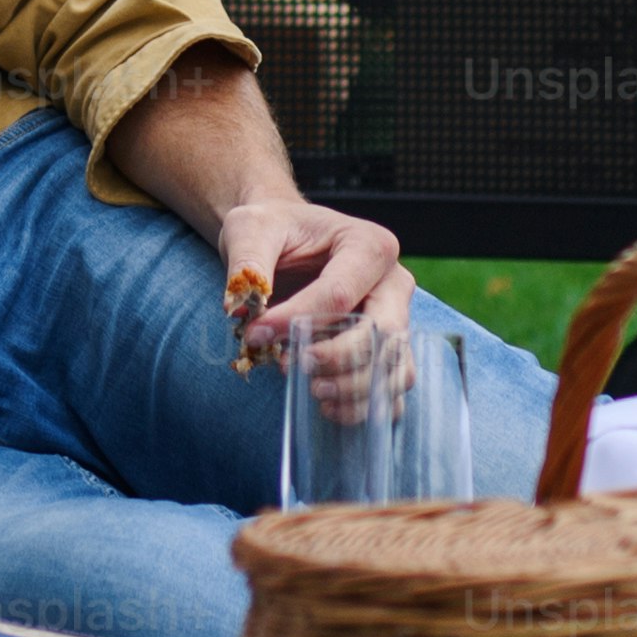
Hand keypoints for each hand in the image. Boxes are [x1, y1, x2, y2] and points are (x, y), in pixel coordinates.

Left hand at [218, 194, 410, 398]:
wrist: (286, 239)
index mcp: (369, 245)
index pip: (340, 294)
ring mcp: (397, 318)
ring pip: (393, 365)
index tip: (255, 335)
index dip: (297, 320)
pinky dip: (366, 404)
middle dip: (336, 359)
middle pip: (381, 332)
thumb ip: (246, 261)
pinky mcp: (388, 348)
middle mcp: (393, 283)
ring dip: (354, 388)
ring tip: (312, 392)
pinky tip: (329, 408)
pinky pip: (391, 385)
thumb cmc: (273, 229)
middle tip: (289, 366)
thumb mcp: (251, 227)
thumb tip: (239, 309)